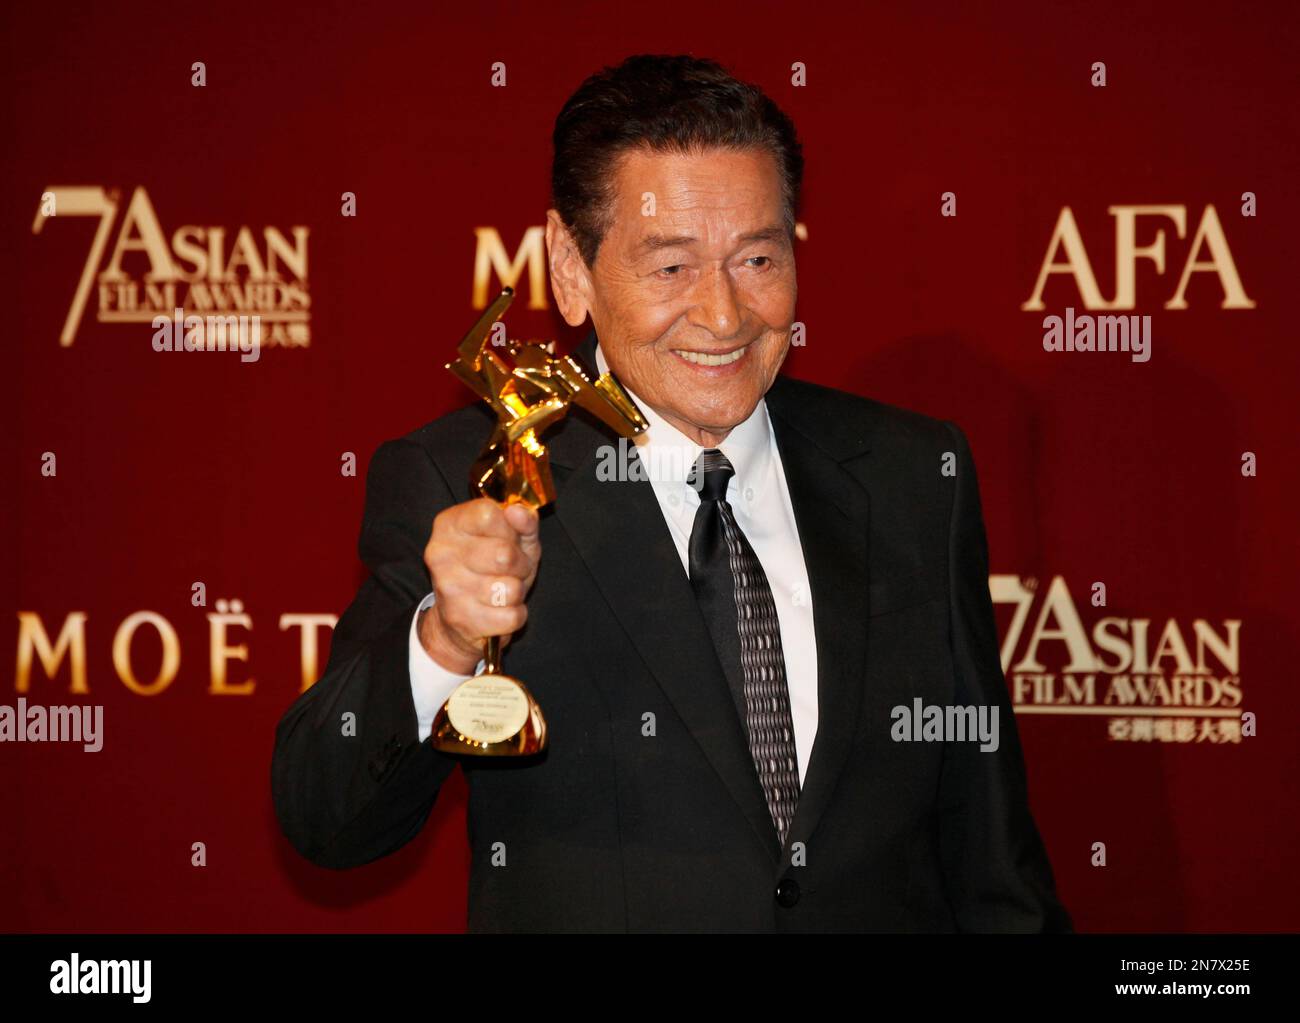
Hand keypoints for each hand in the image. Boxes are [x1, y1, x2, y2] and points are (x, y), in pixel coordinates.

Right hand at [418, 497, 540, 673]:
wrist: (461, 616)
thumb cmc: (491, 567)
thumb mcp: (512, 537)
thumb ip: (523, 520)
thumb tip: (517, 511)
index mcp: (449, 524)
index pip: (489, 515)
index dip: (511, 529)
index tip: (508, 538)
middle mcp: (441, 553)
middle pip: (504, 554)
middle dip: (520, 564)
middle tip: (512, 569)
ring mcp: (448, 588)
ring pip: (511, 589)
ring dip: (517, 591)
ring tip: (503, 589)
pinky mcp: (460, 619)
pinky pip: (511, 616)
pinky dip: (515, 614)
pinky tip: (499, 609)